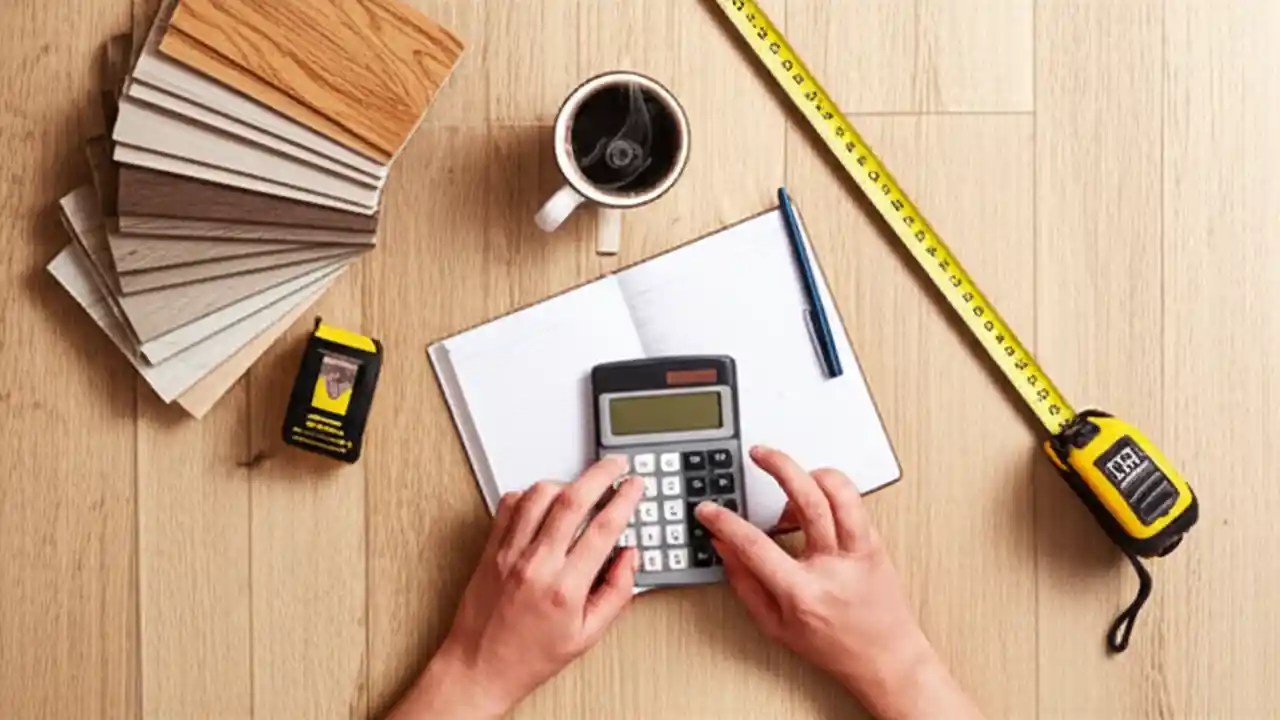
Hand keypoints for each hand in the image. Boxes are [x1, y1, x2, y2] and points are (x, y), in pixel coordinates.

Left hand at [389, 456, 641, 719]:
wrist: (479, 667)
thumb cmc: (529, 656)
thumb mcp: (588, 636)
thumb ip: (617, 593)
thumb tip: (630, 557)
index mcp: (565, 588)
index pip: (603, 528)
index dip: (625, 500)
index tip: (635, 487)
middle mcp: (536, 565)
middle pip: (573, 500)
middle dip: (601, 475)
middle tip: (615, 466)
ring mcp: (509, 553)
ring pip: (539, 495)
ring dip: (565, 482)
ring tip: (580, 486)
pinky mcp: (490, 549)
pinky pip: (510, 505)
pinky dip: (529, 494)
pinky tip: (543, 501)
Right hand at [695, 447, 981, 719]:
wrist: (886, 658)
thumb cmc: (833, 647)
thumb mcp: (775, 626)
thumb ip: (744, 583)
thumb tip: (723, 547)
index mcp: (803, 594)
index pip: (755, 546)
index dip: (726, 522)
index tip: (710, 509)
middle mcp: (833, 568)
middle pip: (808, 501)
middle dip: (779, 467)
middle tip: (759, 454)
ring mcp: (859, 552)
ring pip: (839, 493)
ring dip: (810, 474)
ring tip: (792, 479)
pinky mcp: (875, 544)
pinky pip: (854, 502)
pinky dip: (831, 491)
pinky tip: (815, 499)